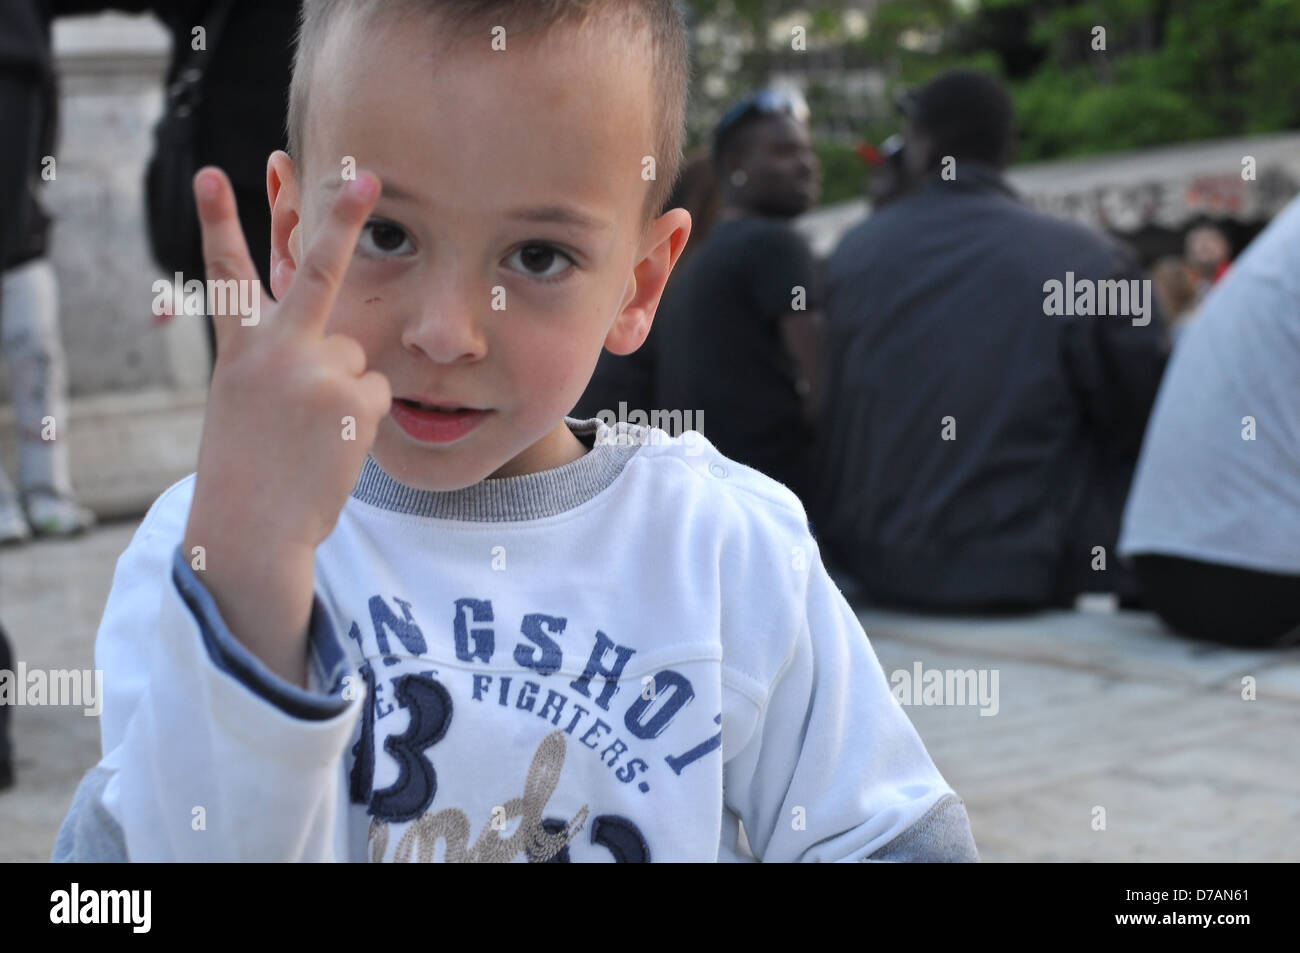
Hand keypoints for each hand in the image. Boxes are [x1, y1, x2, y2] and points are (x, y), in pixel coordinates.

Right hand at [181, 166, 390, 684]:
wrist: (251, 528)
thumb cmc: (251, 468)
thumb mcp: (246, 403)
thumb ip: (280, 363)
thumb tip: (347, 351)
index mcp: (240, 350)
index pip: (227, 277)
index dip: (218, 222)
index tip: (212, 174)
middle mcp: (276, 349)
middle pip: (316, 273)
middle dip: (343, 219)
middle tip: (367, 177)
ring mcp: (316, 369)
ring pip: (360, 361)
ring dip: (348, 397)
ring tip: (313, 436)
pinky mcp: (354, 396)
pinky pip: (378, 393)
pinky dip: (364, 421)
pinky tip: (333, 446)